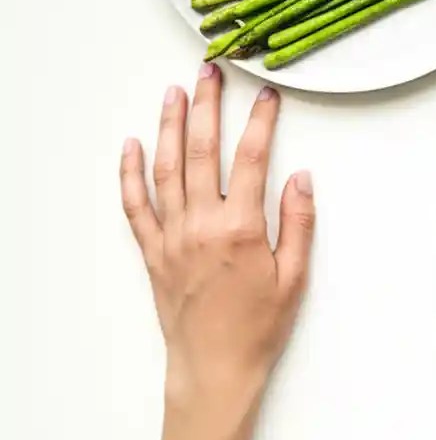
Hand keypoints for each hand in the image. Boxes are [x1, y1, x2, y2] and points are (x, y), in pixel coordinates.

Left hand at [119, 63, 314, 439]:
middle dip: (208, 107)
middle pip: (202, 152)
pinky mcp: (152, 251)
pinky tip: (133, 145)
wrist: (215, 366)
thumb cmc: (258, 326)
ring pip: (166, 169)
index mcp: (240, 229)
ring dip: (170, 126)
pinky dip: (131, 173)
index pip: (252, 160)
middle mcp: (200, 225)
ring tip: (175, 93)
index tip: (268, 97)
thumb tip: (300, 178)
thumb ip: (298, 222)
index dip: (261, 123)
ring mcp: (171, 236)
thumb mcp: (295, 276)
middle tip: (212, 73)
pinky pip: (135, 205)